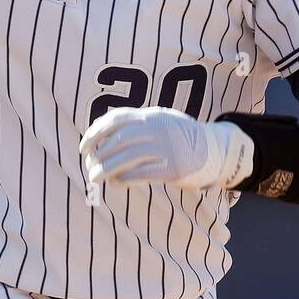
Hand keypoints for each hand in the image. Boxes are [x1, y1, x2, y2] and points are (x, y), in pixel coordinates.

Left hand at [79, 106, 252, 190]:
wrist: (214, 150)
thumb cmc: (180, 138)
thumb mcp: (160, 121)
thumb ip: (136, 123)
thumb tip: (102, 133)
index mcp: (151, 115)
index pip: (115, 119)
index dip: (96, 132)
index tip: (84, 147)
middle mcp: (158, 128)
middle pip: (119, 140)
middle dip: (99, 155)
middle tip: (89, 168)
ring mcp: (167, 148)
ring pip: (127, 157)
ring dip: (107, 169)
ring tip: (95, 178)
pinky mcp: (174, 168)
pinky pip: (142, 173)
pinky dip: (125, 179)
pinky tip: (117, 183)